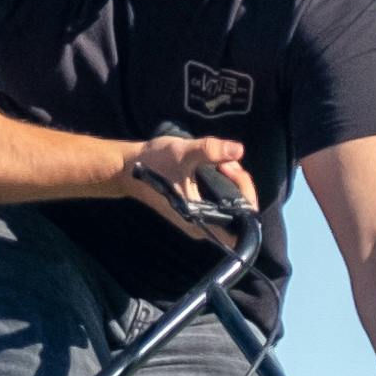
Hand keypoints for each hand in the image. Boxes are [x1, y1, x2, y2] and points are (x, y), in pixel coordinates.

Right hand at [122, 132, 254, 242]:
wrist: (129, 169)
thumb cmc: (153, 164)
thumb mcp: (183, 153)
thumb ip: (211, 150)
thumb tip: (238, 150)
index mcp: (200, 220)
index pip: (242, 222)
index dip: (246, 194)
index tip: (232, 170)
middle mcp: (203, 226)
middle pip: (240, 211)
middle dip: (239, 183)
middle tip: (226, 161)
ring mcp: (200, 219)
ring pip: (231, 205)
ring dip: (232, 181)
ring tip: (221, 162)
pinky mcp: (197, 210)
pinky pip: (222, 201)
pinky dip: (224, 183)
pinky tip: (216, 166)